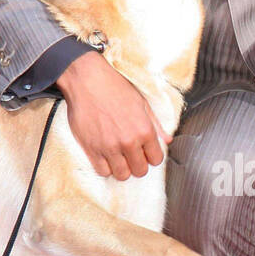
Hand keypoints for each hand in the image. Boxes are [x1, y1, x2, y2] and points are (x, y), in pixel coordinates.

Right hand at [56, 50, 169, 179]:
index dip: (152, 157)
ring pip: (122, 175)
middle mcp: (129, 142)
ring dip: (122, 168)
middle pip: (140, 171)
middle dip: (138, 164)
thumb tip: (167, 139)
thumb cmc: (115, 88)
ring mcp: (109, 147)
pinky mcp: (92, 149)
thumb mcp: (142, 102)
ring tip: (119, 157)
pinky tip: (106, 156)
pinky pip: (103, 171)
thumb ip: (155, 124)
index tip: (145, 152)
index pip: (156, 159)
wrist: (87, 80)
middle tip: (132, 155)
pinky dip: (105, 167)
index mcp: (144, 130)